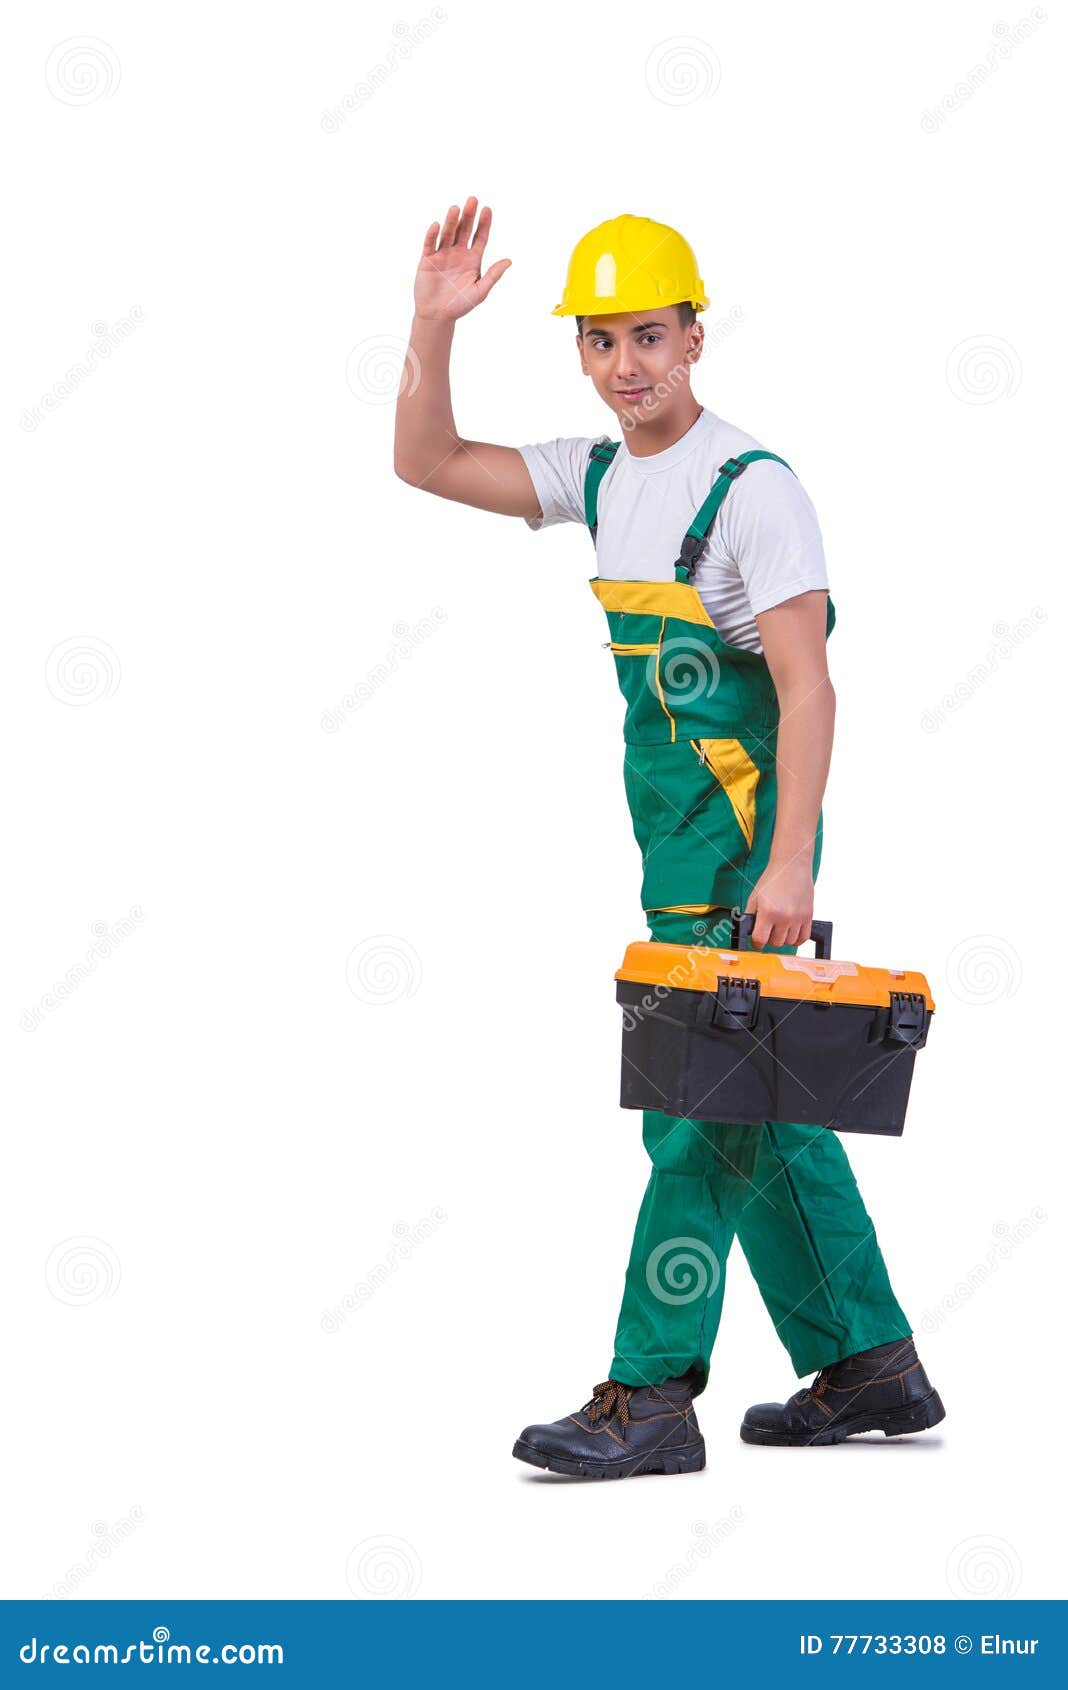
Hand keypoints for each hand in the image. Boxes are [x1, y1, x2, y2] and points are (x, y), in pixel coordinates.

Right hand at [414, 196, 510, 321]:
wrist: (438, 316)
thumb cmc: (461, 305)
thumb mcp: (480, 291)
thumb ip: (493, 275)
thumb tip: (509, 261)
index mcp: (472, 259)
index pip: (480, 236)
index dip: (484, 223)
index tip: (487, 209)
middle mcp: (458, 253)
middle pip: (464, 230)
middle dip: (469, 215)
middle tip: (473, 200)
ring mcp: (443, 254)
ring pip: (448, 233)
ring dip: (452, 221)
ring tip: (456, 208)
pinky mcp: (428, 259)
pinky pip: (430, 244)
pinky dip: (432, 234)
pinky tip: (437, 225)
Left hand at [744, 856, 813, 948]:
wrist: (791, 866)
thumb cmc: (772, 879)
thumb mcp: (754, 897)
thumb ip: (750, 916)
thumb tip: (748, 931)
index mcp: (768, 912)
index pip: (760, 939)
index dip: (756, 942)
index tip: (756, 940)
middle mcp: (784, 917)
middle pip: (776, 943)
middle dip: (769, 939)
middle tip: (768, 930)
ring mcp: (798, 917)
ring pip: (790, 942)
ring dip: (783, 938)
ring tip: (779, 929)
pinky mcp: (808, 916)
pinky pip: (803, 938)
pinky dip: (797, 939)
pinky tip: (791, 932)